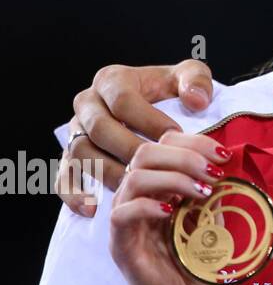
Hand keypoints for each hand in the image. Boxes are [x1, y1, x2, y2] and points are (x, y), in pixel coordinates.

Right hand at [59, 60, 214, 215]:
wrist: (157, 105)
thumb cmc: (172, 90)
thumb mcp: (189, 75)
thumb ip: (197, 80)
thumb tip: (196, 101)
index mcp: (112, 80)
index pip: (123, 99)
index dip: (149, 119)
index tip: (174, 135)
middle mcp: (88, 103)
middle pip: (100, 128)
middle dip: (131, 149)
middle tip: (159, 166)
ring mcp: (75, 131)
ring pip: (82, 153)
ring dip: (109, 172)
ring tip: (137, 186)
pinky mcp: (70, 155)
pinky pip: (63, 176)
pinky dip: (74, 193)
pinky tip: (93, 209)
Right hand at [108, 129, 232, 284]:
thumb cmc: (194, 263)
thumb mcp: (212, 221)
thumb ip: (214, 194)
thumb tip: (230, 165)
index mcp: (157, 187)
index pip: (163, 144)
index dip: (194, 142)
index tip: (223, 156)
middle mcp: (136, 197)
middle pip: (146, 153)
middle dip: (186, 155)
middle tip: (214, 173)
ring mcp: (125, 221)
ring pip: (134, 177)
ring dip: (174, 177)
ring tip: (202, 193)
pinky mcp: (121, 245)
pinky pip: (122, 214)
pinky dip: (149, 205)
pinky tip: (174, 212)